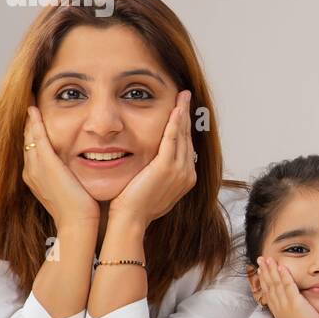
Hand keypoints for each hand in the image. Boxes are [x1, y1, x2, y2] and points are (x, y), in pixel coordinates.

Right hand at [22, 106, 99, 231]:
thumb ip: (73, 178)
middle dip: (29, 122)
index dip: (34, 132)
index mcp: (37, 177)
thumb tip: (83, 171)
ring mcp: (36, 168)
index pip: (33, 149)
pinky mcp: (45, 165)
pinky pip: (37, 138)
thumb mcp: (74, 190)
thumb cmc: (82, 212)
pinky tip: (34, 109)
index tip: (36, 116)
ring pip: (29, 136)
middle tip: (30, 102)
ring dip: (30, 118)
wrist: (78, 225)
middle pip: (27, 140)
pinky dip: (35, 122)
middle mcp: (32, 171)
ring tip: (30, 101)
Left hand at [110, 90, 196, 226]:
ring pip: (182, 135)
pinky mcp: (166, 167)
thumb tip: (152, 164)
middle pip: (188, 137)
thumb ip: (156, 174)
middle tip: (185, 96)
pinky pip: (172, 138)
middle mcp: (187, 174)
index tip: (181, 111)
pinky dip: (175, 122)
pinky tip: (176, 108)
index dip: (184, 126)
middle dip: (187, 115)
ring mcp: (179, 171)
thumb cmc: (134, 208)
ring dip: (183, 113)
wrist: (130, 221)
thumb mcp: (150, 188)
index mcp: (185, 179)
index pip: (186, 146)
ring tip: (182, 96)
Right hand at [256, 256, 318, 317]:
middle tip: (260, 258)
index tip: (261, 268)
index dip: (264, 279)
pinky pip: (288, 287)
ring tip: (267, 258)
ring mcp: (286, 305)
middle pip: (269, 285)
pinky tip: (280, 266)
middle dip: (264, 271)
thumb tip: (293, 304)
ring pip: (276, 284)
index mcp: (278, 311)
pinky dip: (284, 276)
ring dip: (271, 270)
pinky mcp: (295, 304)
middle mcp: (279, 307)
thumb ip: (292, 311)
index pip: (268, 291)